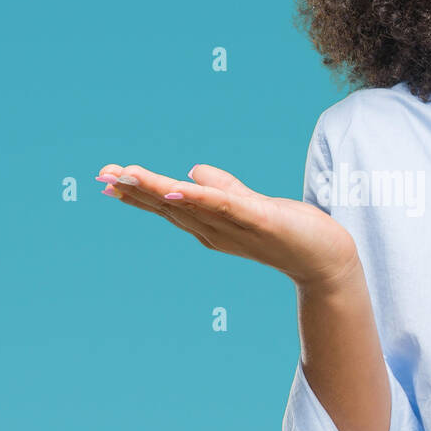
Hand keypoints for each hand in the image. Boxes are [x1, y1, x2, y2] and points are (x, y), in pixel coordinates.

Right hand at [96, 162, 360, 287]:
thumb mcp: (248, 204)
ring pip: (190, 204)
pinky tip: (178, 187)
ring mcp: (236, 227)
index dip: (139, 192)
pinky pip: (226, 205)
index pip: (168, 204)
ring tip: (127, 176)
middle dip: (136, 191)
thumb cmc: (290, 232)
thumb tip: (192, 171)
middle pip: (170, 206)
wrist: (328, 259)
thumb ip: (221, 187)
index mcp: (210, 225)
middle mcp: (216, 230)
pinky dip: (200, 196)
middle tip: (102, 176)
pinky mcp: (261, 220)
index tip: (106, 180)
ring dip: (157, 190)